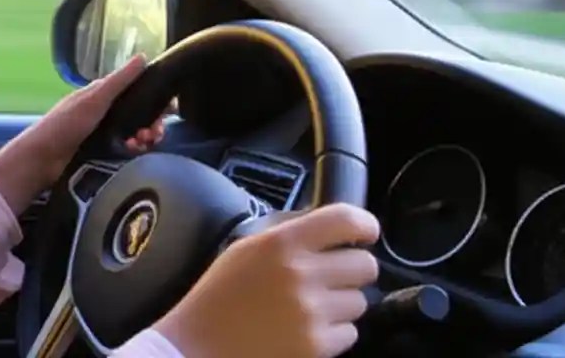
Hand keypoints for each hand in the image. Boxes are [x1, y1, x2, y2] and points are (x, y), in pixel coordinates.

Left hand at [0, 54, 167, 214]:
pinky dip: (135, 149)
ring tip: (143, 143)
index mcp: (103, 95)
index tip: (169, 109)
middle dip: (152, 122)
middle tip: (154, 133)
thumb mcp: (94, 99)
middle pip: (141, 114)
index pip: (137, 91)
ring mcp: (105, 132)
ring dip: (146, 136)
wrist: (43, 159)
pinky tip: (134, 151)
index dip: (155, 99)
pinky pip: (128, 149)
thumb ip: (119, 80)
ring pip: (137, 132)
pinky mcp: (104, 152)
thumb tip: (143, 56)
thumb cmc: (64, 124)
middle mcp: (106, 111)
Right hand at [153, 203, 380, 357]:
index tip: (365, 233)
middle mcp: (301, 274)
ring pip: (360, 301)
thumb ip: (288, 236)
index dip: (364, 225)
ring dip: (342, 304)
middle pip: (365, 265)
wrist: (199, 346)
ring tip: (310, 308)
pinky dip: (334, 333)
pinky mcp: (317, 346)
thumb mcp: (246, 249)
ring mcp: (312, 313)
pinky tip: (305, 330)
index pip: (345, 220)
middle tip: (332, 277)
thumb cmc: (219, 296)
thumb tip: (330, 231)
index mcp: (281, 244)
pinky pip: (350, 333)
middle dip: (352, 271)